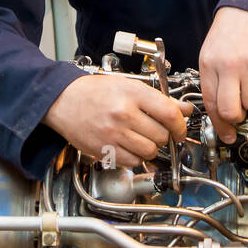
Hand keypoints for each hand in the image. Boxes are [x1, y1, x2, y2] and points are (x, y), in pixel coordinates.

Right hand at [42, 74, 191, 167]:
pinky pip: (133, 161)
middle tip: (155, 130)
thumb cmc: (94, 91)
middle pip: (161, 135)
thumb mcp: (128, 86)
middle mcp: (123, 114)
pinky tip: (128, 144)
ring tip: (140, 137)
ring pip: (149, 151)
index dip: (180, 125)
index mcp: (132, 94)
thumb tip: (184, 109)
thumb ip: (158, 99)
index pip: (169, 114)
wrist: (63, 100)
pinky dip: (135, 156)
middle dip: (163, 135)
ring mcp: (113, 134)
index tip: (180, 129)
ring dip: (150, 147)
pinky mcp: (104, 150)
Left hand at [198, 7, 247, 144]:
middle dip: (237, 117)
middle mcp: (228, 65)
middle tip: (241, 112)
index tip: (227, 135)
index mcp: (209, 64)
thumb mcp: (212, 53)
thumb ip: (214, 80)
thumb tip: (221, 113)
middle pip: (231, 110)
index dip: (219, 124)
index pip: (210, 103)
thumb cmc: (231, 32)